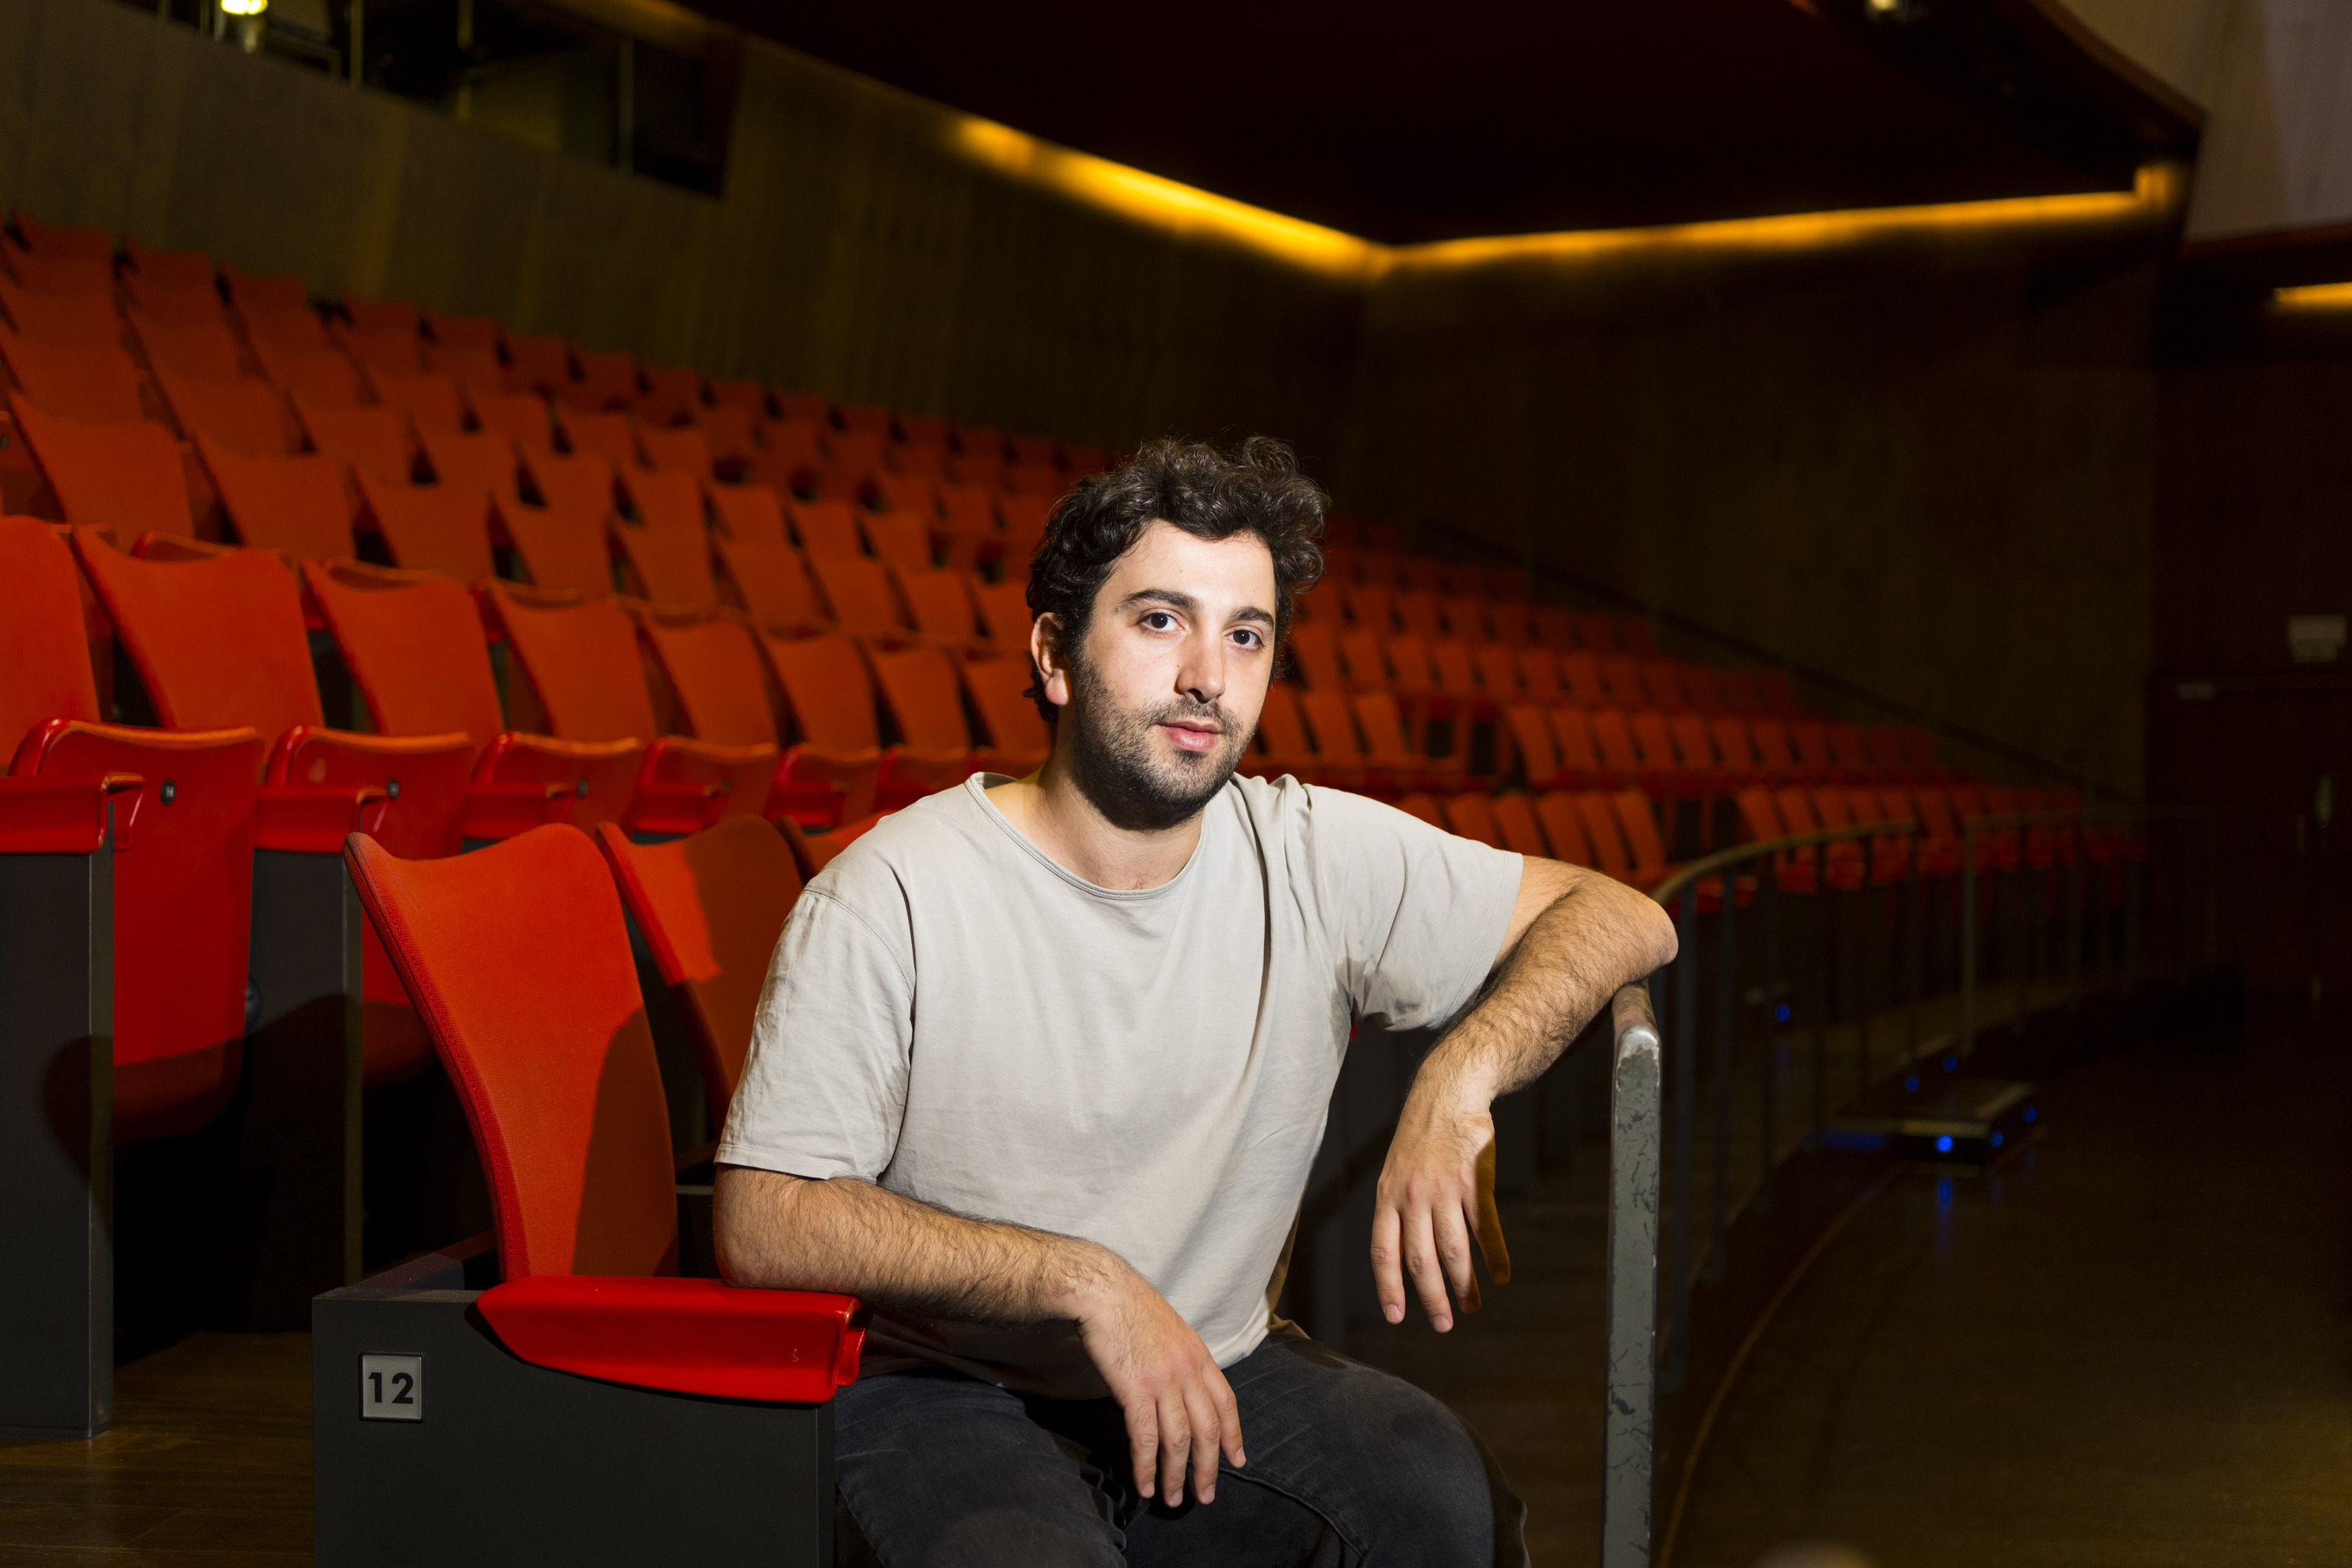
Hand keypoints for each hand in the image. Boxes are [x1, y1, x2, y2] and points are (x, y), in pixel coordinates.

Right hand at [1072, 1256, 1244, 1506]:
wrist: (1104, 1292)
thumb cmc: (1131, 1309)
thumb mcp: (1172, 1330)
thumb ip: (1183, 1359)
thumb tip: (1183, 1389)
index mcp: (1199, 1356)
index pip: (1227, 1403)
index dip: (1234, 1435)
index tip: (1237, 1461)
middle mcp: (1188, 1371)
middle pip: (1208, 1429)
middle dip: (1209, 1468)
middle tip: (1206, 1495)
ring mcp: (1163, 1381)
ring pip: (1178, 1440)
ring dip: (1177, 1475)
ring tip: (1173, 1499)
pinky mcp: (1135, 1389)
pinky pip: (1145, 1438)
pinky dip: (1146, 1466)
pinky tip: (1145, 1484)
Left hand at [1371, 1088, 1510, 1331]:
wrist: (1447, 1095)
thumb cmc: (1420, 1138)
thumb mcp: (1394, 1171)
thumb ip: (1396, 1209)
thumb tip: (1400, 1255)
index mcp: (1387, 1196)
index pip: (1383, 1251)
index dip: (1388, 1286)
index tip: (1396, 1316)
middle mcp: (1412, 1196)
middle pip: (1420, 1258)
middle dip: (1431, 1296)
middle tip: (1443, 1323)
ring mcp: (1445, 1189)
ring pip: (1453, 1249)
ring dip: (1463, 1283)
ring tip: (1470, 1306)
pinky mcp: (1475, 1182)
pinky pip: (1485, 1227)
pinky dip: (1494, 1255)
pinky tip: (1499, 1275)